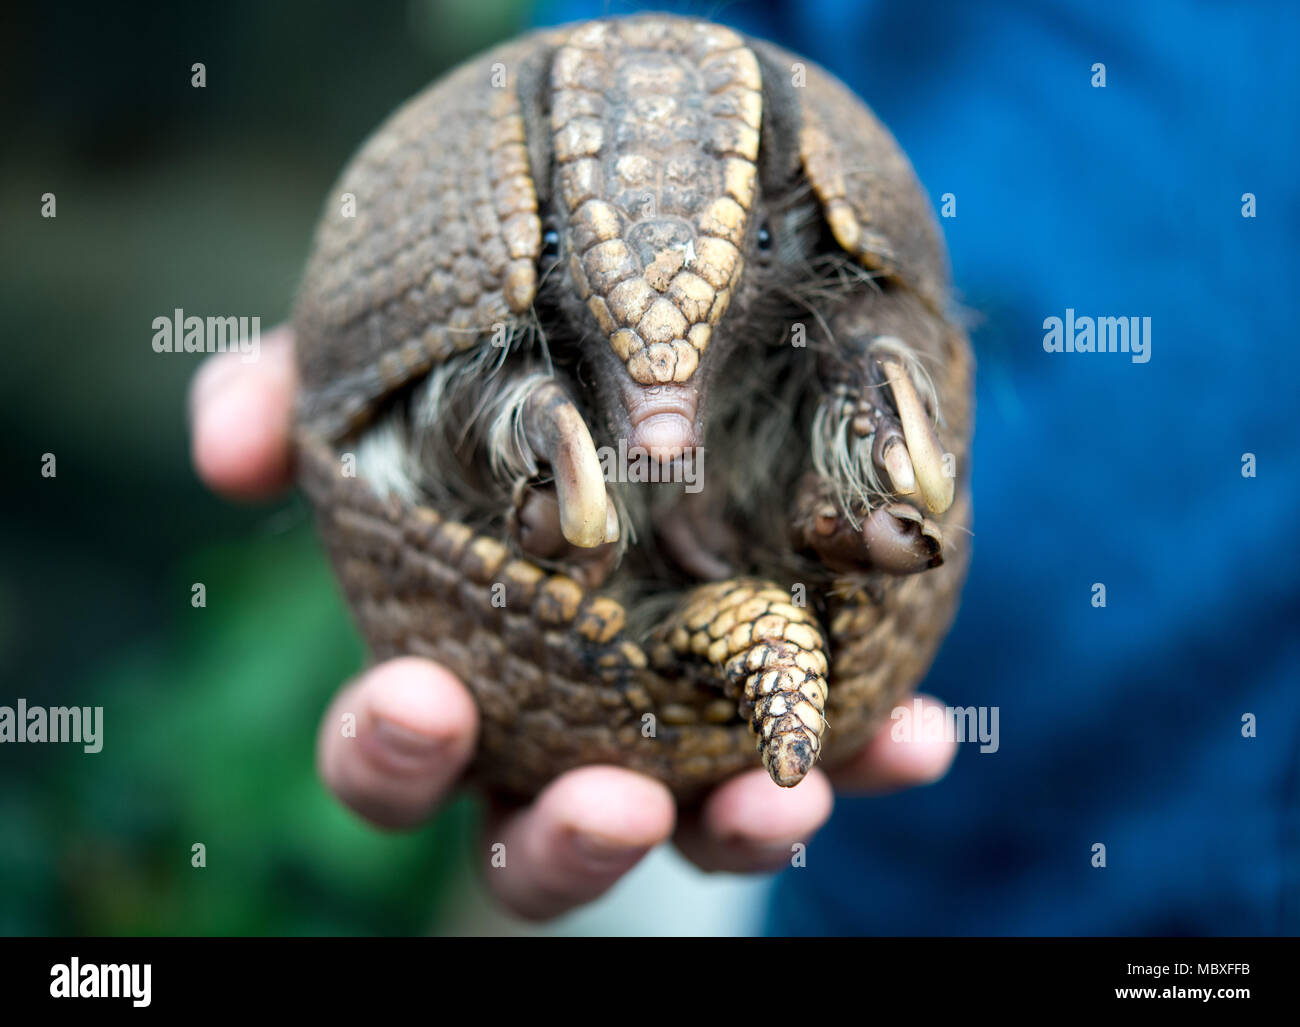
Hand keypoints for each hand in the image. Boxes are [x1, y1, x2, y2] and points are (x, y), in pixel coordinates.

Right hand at [189, 326, 956, 919]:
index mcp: (454, 672)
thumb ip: (292, 392)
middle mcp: (561, 731)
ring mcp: (680, 731)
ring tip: (787, 794)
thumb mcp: (386, 367)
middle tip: (612, 798)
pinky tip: (921, 733)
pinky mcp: (787, 698)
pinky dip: (871, 758)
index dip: (390, 752)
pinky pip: (830, 752)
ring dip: (737, 833)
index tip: (422, 697)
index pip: (393, 754)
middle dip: (567, 844)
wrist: (645, 348)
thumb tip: (227, 452)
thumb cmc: (490, 378)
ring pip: (693, 830)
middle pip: (539, 840)